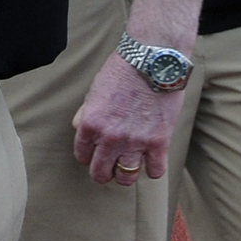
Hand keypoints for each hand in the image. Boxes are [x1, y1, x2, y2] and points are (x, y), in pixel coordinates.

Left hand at [72, 52, 184, 184]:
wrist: (151, 63)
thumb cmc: (121, 73)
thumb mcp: (93, 93)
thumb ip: (86, 115)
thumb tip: (81, 131)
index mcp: (90, 124)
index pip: (82, 155)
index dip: (87, 157)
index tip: (93, 155)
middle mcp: (110, 137)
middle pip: (101, 172)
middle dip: (102, 173)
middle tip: (107, 169)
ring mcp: (135, 142)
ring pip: (126, 177)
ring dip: (125, 175)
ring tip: (127, 169)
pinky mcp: (159, 142)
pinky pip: (154, 171)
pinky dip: (152, 170)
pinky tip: (150, 161)